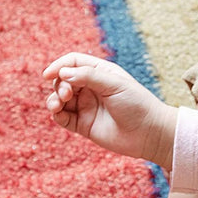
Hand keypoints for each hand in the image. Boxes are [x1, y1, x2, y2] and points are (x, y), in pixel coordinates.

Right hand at [42, 53, 177, 169]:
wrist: (149, 134)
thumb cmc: (137, 104)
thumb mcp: (114, 84)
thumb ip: (88, 76)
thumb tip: (63, 72)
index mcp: (99, 73)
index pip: (73, 63)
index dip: (59, 66)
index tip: (48, 74)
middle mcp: (90, 88)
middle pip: (63, 80)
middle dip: (59, 86)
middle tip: (67, 95)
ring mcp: (85, 107)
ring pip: (59, 99)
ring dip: (53, 100)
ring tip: (58, 105)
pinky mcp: (82, 125)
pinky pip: (62, 118)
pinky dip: (56, 115)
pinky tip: (58, 114)